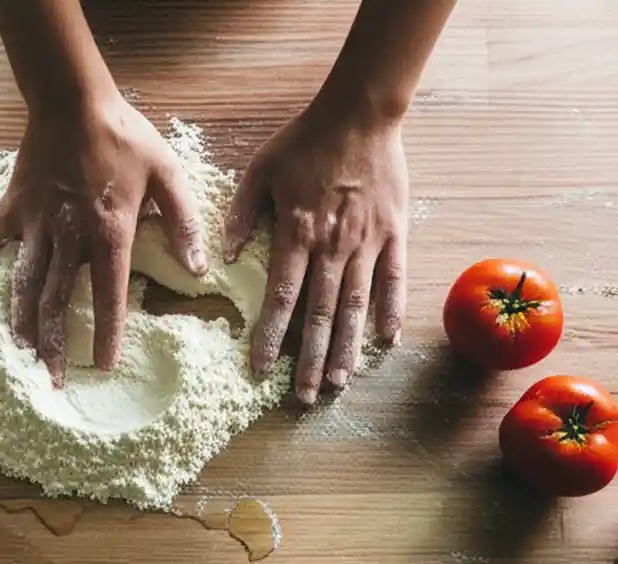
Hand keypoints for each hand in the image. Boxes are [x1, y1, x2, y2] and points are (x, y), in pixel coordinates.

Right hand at [0, 96, 206, 385]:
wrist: (74, 100)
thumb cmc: (125, 137)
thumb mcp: (168, 175)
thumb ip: (184, 224)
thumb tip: (200, 269)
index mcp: (108, 234)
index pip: (108, 296)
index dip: (106, 334)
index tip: (103, 366)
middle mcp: (68, 237)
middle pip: (57, 302)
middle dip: (54, 345)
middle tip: (52, 380)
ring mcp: (36, 224)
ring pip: (24, 283)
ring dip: (20, 322)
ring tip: (19, 354)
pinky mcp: (14, 207)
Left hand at [225, 107, 408, 404]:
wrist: (360, 113)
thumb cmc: (305, 140)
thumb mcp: (258, 170)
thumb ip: (240, 215)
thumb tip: (223, 256)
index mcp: (296, 233)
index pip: (281, 296)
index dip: (270, 334)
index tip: (261, 367)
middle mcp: (333, 246)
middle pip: (320, 314)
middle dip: (311, 359)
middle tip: (305, 396)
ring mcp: (368, 242)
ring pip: (355, 306)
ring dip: (347, 348)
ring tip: (340, 383)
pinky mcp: (394, 233)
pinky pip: (394, 279)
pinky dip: (390, 311)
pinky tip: (385, 341)